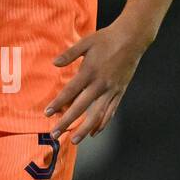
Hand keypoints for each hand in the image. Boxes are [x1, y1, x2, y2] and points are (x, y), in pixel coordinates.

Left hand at [45, 18, 150, 142]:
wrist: (132, 38)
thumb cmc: (107, 39)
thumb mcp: (85, 42)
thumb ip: (70, 54)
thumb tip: (54, 63)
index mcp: (89, 71)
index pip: (70, 91)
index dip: (58, 103)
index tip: (47, 113)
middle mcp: (100, 84)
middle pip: (81, 108)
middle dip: (66, 122)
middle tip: (55, 133)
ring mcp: (111, 90)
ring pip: (97, 115)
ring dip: (85, 129)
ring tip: (74, 140)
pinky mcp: (120, 92)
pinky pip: (110, 111)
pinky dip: (102, 123)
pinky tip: (94, 132)